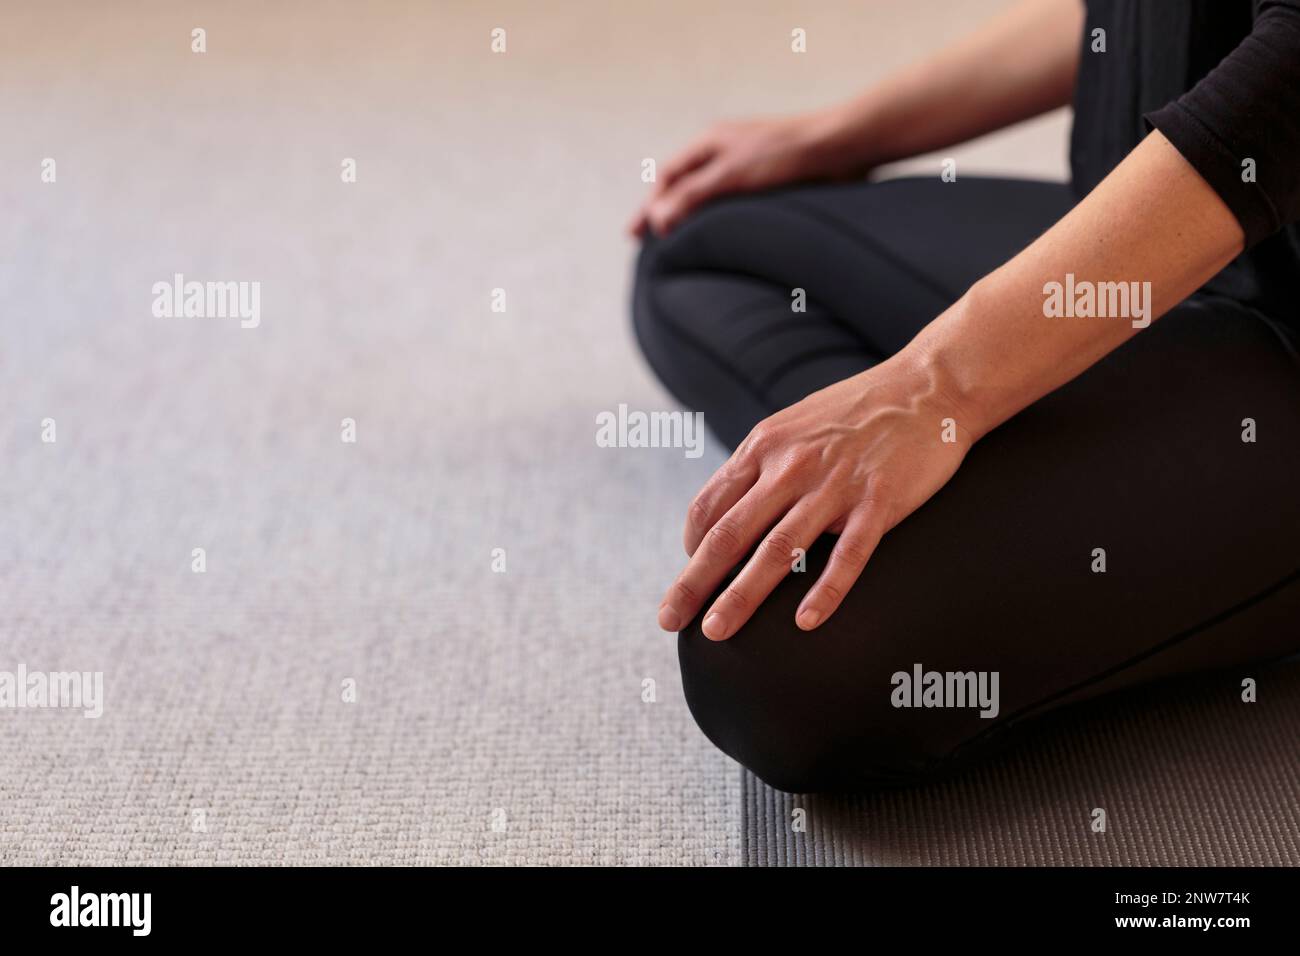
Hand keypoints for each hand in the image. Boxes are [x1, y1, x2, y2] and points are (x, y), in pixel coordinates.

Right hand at [628, 111, 858, 237]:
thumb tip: (658, 219)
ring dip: (691, 221)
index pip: (667, 177)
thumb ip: (694, 196)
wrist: (842, 149)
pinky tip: (720, 243)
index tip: (635, 235)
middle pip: (684, 186)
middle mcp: (726, 153)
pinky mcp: (769, 185)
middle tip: (648, 246)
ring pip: (708, 198)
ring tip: (680, 249)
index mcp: (711, 142)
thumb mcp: (732, 174)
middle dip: (665, 214)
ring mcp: (747, 168)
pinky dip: (718, 224)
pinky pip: (733, 207)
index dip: (649, 206)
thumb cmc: (787, 154)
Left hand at [656, 354, 976, 639]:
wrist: (929, 385)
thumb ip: (763, 465)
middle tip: (670, 621)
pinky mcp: (880, 500)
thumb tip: (729, 509)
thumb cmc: (857, 411)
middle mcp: (791, 466)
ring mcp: (835, 484)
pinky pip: (848, 554)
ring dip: (742, 594)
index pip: (709, 506)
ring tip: (717, 631)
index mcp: (764, 446)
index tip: (690, 579)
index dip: (691, 549)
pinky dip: (825, 590)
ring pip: (778, 550)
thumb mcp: (795, 425)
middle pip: (729, 534)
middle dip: (694, 582)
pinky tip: (805, 622)